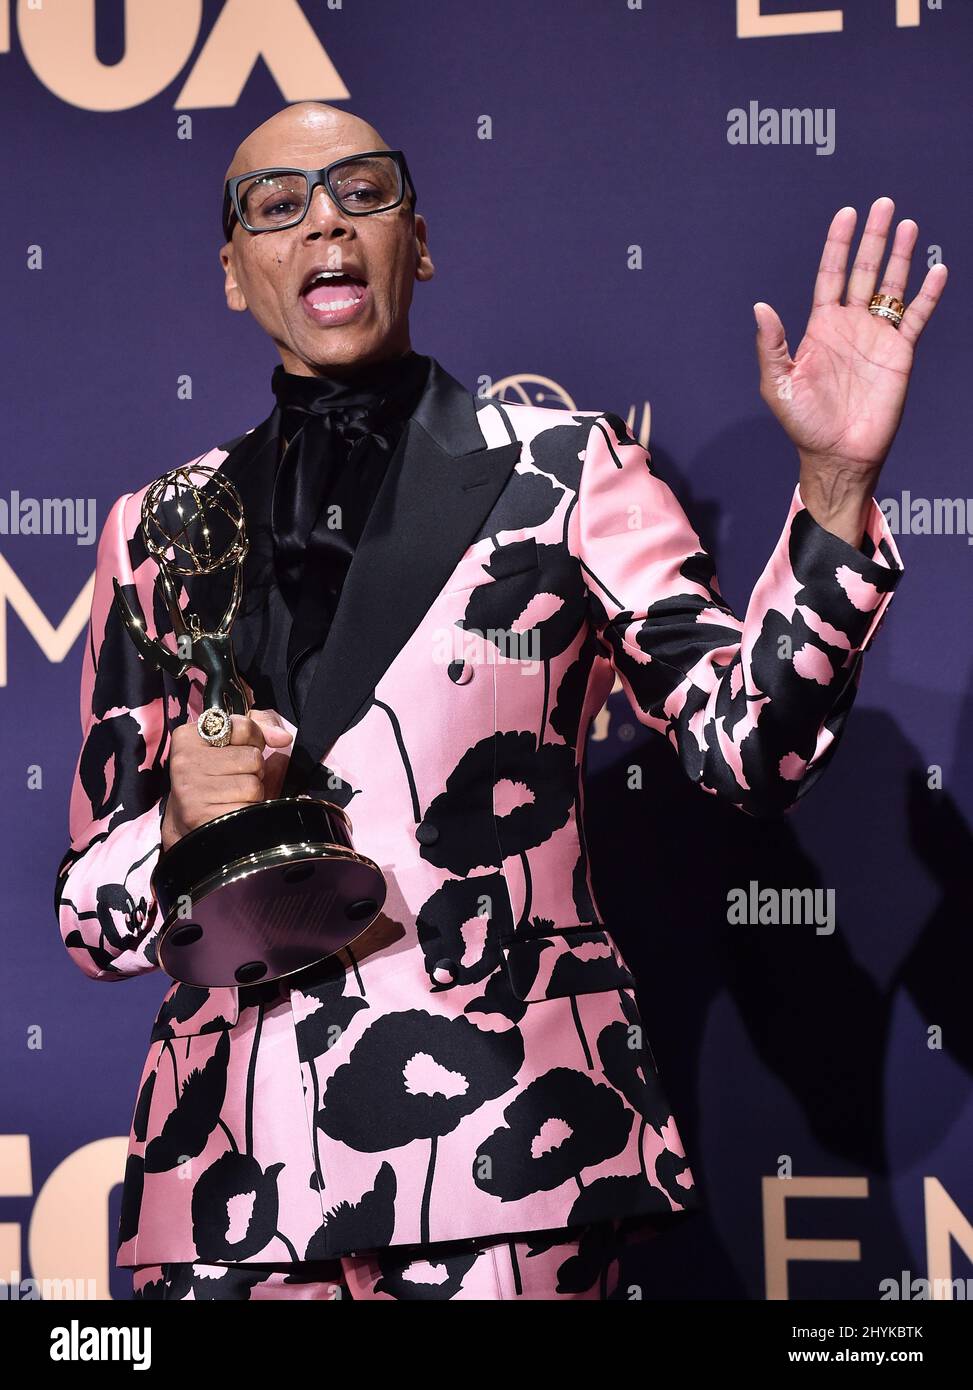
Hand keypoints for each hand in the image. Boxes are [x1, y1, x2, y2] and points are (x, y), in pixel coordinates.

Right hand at [161, 708, 292, 851]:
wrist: (188, 822)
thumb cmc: (217, 776)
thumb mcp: (234, 742)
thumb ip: (262, 727)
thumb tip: (283, 737)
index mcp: (189, 736)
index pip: (243, 727)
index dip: (254, 740)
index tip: (243, 749)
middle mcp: (186, 761)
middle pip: (252, 758)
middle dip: (254, 770)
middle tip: (236, 778)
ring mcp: (192, 790)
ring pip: (253, 785)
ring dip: (252, 793)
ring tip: (233, 795)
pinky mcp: (202, 817)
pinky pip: (248, 809)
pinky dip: (249, 810)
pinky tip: (232, 809)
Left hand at [754, 197, 947, 541]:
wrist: (837, 454)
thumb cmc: (803, 424)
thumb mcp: (778, 384)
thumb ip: (772, 345)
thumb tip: (760, 306)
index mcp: (820, 327)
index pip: (831, 275)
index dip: (838, 244)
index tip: (846, 214)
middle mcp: (850, 325)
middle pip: (864, 271)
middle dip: (872, 238)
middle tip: (883, 204)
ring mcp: (877, 337)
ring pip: (891, 287)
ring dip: (900, 256)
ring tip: (907, 225)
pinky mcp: (900, 354)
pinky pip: (916, 317)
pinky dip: (927, 295)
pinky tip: (935, 269)